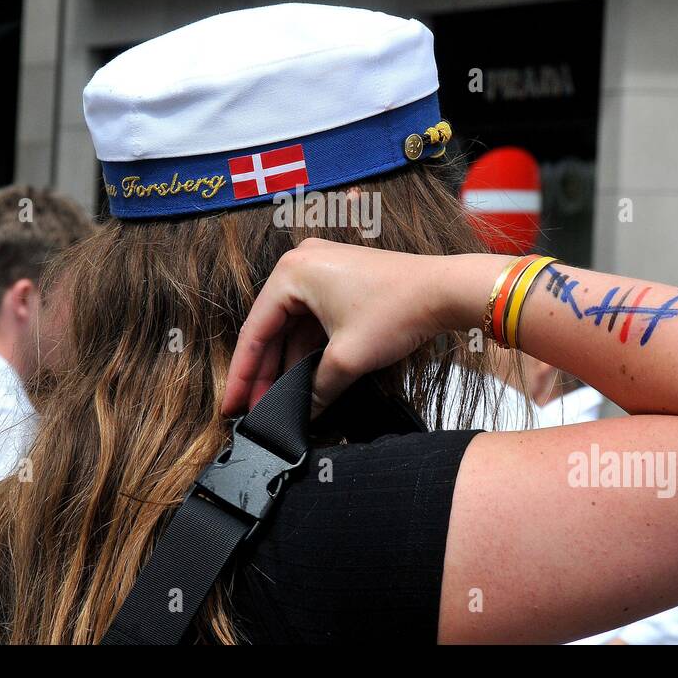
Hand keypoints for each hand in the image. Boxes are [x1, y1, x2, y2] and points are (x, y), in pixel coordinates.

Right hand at [222, 238, 459, 418]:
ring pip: (292, 326)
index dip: (244, 375)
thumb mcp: (348, 359)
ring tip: (278, 401)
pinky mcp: (341, 280)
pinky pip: (312, 318)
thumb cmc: (398, 309)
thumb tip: (302, 414)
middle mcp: (301, 263)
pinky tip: (302, 379)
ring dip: (287, 363)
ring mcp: (322, 269)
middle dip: (265, 372)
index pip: (255, 332)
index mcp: (292, 272)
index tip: (232, 403)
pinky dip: (308, 348)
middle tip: (253, 409)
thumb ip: (316, 389)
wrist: (445, 290)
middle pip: (271, 328)